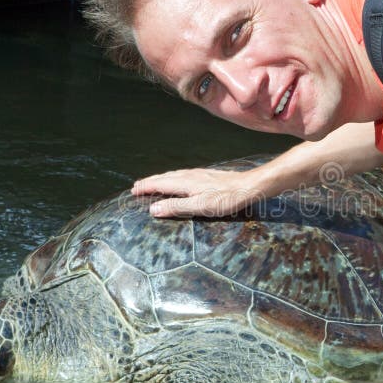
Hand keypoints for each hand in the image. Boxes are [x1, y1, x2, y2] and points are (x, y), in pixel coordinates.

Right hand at [132, 167, 265, 217]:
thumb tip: (152, 209)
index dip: (146, 187)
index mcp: (185, 183)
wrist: (249, 186)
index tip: (133, 191)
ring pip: (174, 174)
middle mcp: (189, 175)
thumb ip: (176, 207)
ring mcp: (199, 174)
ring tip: (153, 182)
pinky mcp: (207, 175)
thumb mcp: (200, 207)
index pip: (159, 184)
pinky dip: (173, 177)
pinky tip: (179, 179)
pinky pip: (183, 174)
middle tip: (137, 186)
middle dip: (150, 182)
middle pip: (164, 177)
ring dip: (161, 179)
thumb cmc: (226, 199)